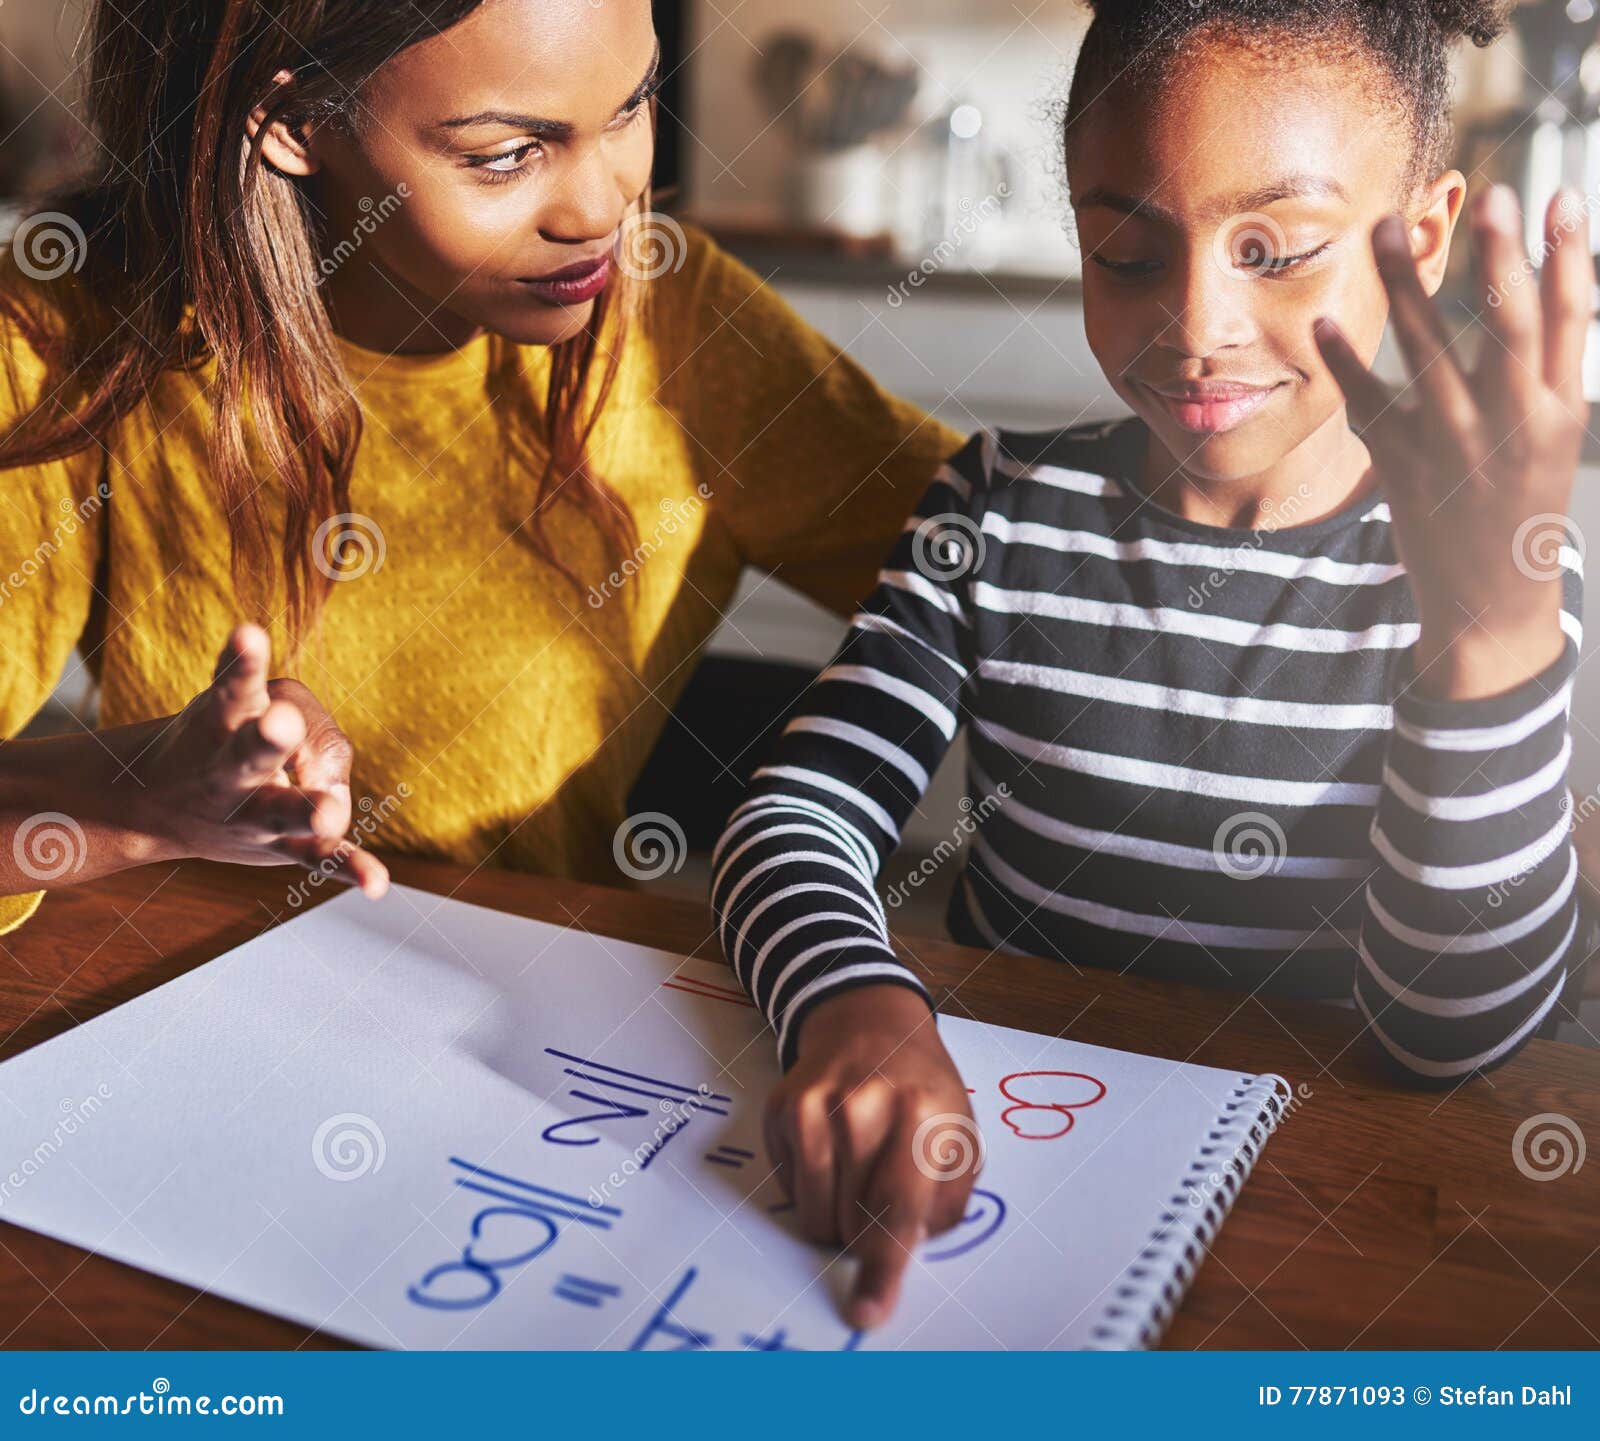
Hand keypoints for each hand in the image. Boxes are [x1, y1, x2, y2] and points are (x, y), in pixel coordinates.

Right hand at [119, 624, 388, 894]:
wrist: (156, 807)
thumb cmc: (217, 738)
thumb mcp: (236, 710)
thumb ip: (297, 724)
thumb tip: (334, 793)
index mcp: (220, 721)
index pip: (235, 687)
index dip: (243, 662)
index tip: (248, 633)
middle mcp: (233, 769)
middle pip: (252, 752)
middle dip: (269, 738)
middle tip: (282, 722)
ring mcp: (255, 812)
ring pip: (283, 812)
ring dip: (306, 811)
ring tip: (330, 816)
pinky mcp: (280, 847)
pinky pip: (318, 859)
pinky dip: (350, 868)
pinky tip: (378, 885)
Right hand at [764, 984, 978, 1329]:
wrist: (872, 1025)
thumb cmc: (923, 1093)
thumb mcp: (960, 1138)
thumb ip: (946, 1202)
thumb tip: (908, 1247)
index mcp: (923, 1115)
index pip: (899, 1209)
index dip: (883, 1269)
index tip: (868, 1312)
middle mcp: (864, 1107)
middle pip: (853, 1225)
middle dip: (870, 1235)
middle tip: (883, 1194)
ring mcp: (817, 1105)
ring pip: (816, 1218)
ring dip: (839, 1219)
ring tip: (859, 1172)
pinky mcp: (784, 1108)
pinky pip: (791, 1193)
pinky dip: (813, 1191)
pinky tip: (832, 1151)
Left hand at [1313, 184, 1592, 699]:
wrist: (1490, 604)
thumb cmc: (1520, 508)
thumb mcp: (1553, 437)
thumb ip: (1547, 369)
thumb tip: (1552, 285)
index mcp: (1558, 411)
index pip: (1572, 319)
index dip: (1569, 255)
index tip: (1557, 196)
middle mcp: (1511, 424)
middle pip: (1509, 327)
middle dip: (1501, 260)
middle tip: (1489, 194)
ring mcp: (1454, 445)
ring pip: (1430, 352)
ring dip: (1404, 286)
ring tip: (1381, 229)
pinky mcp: (1403, 467)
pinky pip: (1369, 402)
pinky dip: (1345, 361)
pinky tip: (1324, 322)